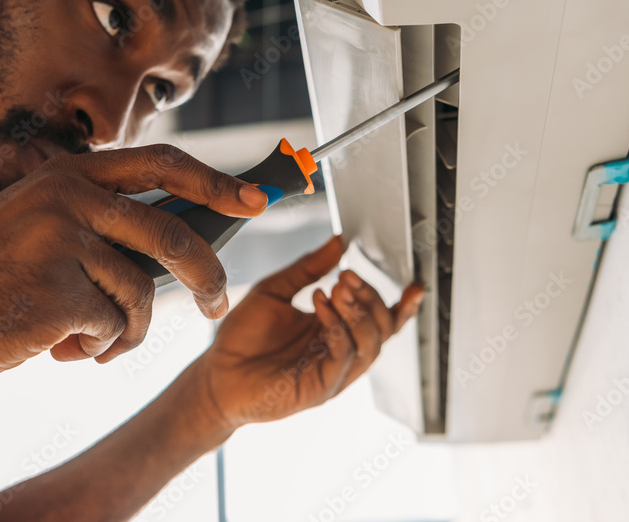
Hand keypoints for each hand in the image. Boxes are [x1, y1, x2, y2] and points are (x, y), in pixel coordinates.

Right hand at [0, 144, 267, 380]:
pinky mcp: (57, 290)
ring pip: (142, 292)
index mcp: (67, 175)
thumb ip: (100, 223)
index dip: (216, 181)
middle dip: (208, 277)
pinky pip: (113, 326)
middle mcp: (67, 197)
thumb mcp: (39, 226)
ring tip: (91, 340)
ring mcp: (61, 241)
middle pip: (173, 235)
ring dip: (128, 330)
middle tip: (218, 305)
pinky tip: (60, 347)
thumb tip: (184, 246)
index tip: (256, 199)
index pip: (162, 163)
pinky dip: (99, 347)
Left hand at [193, 236, 422, 429]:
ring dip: (359, 312)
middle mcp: (339, 352)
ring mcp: (332, 372)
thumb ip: (309, 268)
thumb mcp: (276, 290)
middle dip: (371, 297)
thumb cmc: (241, 339)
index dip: (402, 305)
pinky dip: (338, 328)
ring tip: (338, 288)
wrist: (214, 375)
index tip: (413, 285)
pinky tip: (321, 306)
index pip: (379, 320)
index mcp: (334, 330)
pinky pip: (344, 358)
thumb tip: (338, 241)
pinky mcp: (320, 387)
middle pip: (382, 328)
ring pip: (371, 345)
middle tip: (347, 276)